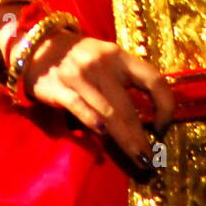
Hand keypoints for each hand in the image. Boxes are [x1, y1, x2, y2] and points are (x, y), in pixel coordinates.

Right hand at [0, 21, 174, 170]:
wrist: (40, 45)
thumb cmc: (82, 58)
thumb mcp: (107, 61)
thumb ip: (125, 81)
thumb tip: (151, 117)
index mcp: (120, 56)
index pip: (153, 79)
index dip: (165, 104)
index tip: (164, 127)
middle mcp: (102, 64)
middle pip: (128, 106)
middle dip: (141, 137)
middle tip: (151, 159)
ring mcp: (80, 75)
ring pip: (108, 113)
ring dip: (125, 139)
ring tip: (138, 158)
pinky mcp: (59, 88)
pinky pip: (80, 108)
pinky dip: (92, 121)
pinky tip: (104, 135)